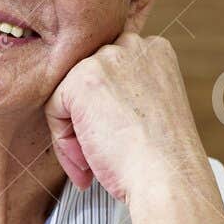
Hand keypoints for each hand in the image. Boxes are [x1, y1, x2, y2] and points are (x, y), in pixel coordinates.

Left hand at [43, 26, 208, 202]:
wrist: (168, 178)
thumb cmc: (164, 159)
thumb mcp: (153, 110)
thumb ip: (126, 94)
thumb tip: (91, 103)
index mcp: (156, 51)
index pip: (112, 73)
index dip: (107, 113)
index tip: (115, 144)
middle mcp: (133, 45)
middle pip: (89, 81)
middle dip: (88, 122)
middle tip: (98, 160)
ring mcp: (107, 59)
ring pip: (70, 95)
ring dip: (75, 135)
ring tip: (91, 168)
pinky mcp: (82, 80)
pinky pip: (55, 109)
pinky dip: (64, 142)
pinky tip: (86, 164)